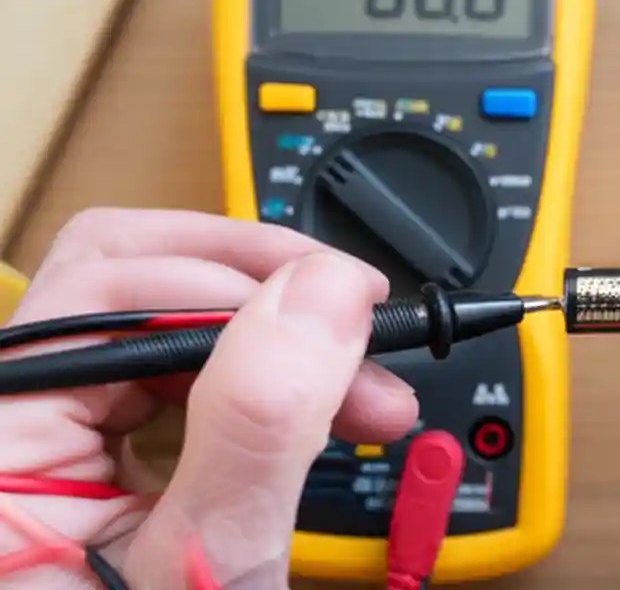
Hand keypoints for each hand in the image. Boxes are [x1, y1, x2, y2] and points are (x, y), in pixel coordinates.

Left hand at [0, 209, 418, 587]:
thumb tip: (318, 295)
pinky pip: (176, 378)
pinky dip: (259, 380)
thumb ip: (258, 426)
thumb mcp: (209, 569)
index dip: (240, 278)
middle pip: (130, 278)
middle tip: (355, 324)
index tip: (350, 303)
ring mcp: (43, 440)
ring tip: (364, 387)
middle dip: (262, 291)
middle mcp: (5, 425)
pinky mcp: (89, 458)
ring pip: (162, 319)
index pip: (110, 290)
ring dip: (274, 334)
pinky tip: (317, 405)